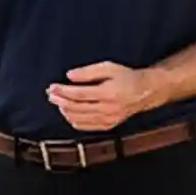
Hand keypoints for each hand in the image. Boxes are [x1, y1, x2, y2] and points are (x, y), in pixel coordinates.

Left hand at [47, 61, 161, 131]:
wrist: (145, 92)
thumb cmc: (126, 77)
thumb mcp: (108, 67)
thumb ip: (88, 72)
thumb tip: (69, 76)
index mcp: (108, 93)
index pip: (79, 95)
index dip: (63, 91)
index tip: (52, 87)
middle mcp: (108, 109)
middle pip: (76, 108)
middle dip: (60, 101)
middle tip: (50, 94)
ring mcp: (108, 120)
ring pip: (79, 119)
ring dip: (65, 111)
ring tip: (57, 101)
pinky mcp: (108, 126)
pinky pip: (86, 127)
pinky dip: (74, 120)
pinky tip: (68, 112)